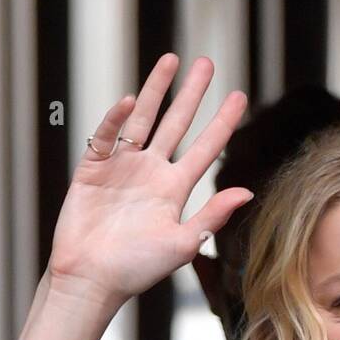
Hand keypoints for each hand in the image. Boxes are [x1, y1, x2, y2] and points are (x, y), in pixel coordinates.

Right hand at [47, 54, 252, 308]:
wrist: (92, 279)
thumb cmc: (137, 270)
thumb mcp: (182, 243)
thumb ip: (213, 216)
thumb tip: (247, 193)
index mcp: (174, 191)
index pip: (205, 149)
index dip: (222, 122)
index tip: (239, 95)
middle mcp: (151, 173)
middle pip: (176, 124)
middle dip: (191, 93)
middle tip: (206, 63)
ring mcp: (122, 168)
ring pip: (142, 119)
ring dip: (157, 90)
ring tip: (171, 60)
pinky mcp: (93, 168)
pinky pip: (107, 136)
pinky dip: (116, 118)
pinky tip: (131, 101)